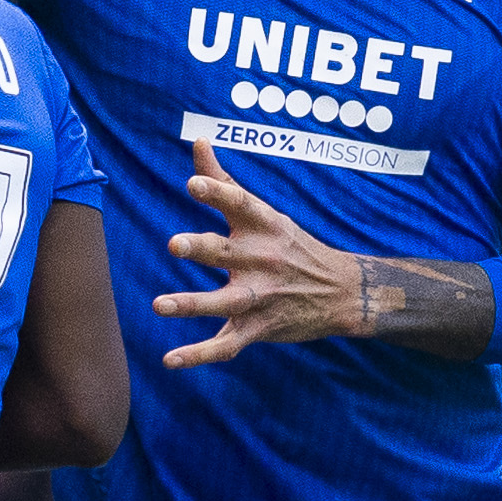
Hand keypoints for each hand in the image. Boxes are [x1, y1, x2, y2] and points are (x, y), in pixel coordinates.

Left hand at [153, 140, 363, 366]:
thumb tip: (197, 140)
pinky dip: (199, 355)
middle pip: (226, 253)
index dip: (216, 193)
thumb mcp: (265, 213)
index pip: (239, 204)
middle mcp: (261, 260)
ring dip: (192, 304)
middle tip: (175, 243)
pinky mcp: (257, 328)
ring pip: (224, 302)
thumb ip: (225, 182)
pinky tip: (169, 360)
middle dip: (201, 248)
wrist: (342, 292)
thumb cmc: (291, 246)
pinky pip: (226, 345)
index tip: (193, 182)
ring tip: (159, 305)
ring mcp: (260, 296)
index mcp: (263, 227)